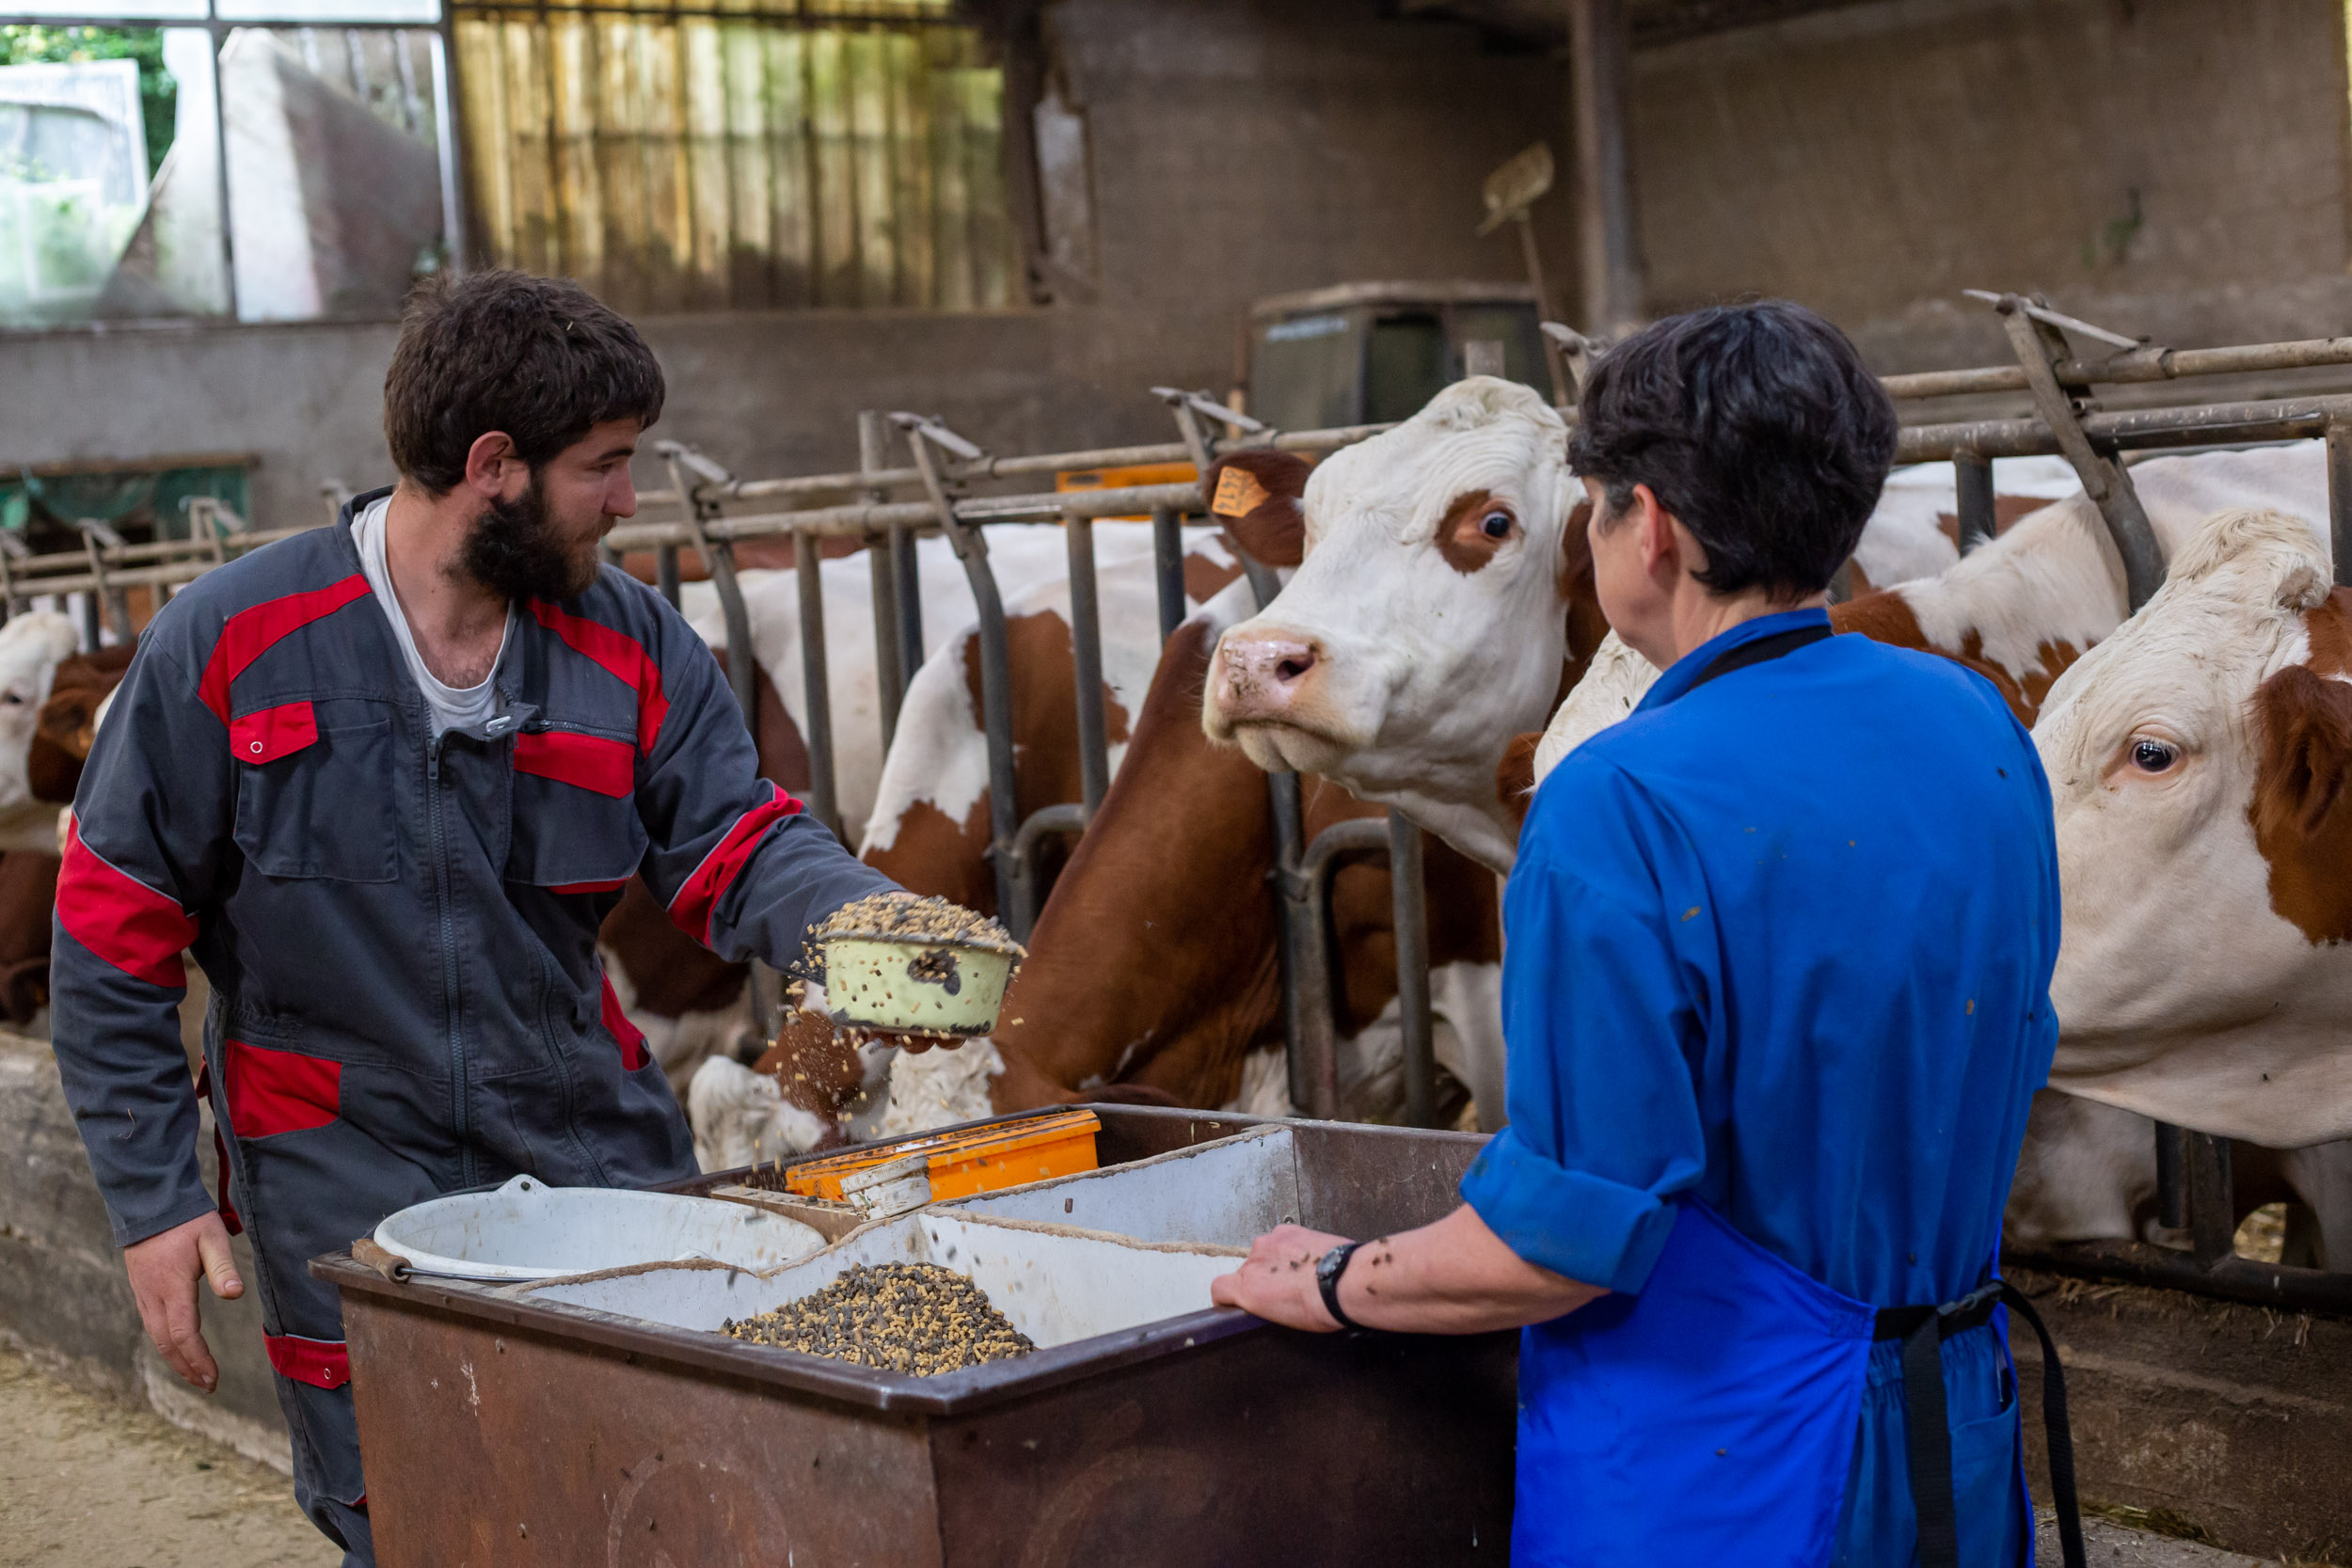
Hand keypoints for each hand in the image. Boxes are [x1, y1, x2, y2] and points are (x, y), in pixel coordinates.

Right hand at [123, 1211, 242, 1391]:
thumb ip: (223, 1267)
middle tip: (208, 1385)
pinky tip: (179, 1350)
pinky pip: (152, 1326)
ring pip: (157, 1337)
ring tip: (196, 1375)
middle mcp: (153, 1297)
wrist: (149, 1206)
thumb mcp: (212, 1237)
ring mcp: (144, 1296)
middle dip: (187, 1368)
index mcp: (172, 1288)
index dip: (198, 1359)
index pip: (184, 1334)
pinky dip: (166, 1344)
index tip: (212, 1377)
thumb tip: (235, 1295)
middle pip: (167, 1344)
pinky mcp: (142, 1292)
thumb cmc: (186, 1221)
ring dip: (176, 1360)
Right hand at [1209, 1223, 1351, 1330]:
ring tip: (1302, 1272)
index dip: (1225, 1296)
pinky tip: (1309, 1258)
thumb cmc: (1321, 1308)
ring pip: (1266, 1253)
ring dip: (1277, 1261)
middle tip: (1285, 1290)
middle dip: (1262, 1278)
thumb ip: (1265, 1304)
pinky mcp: (1289, 1230)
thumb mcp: (1285, 1321)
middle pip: (1247, 1269)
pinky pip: (1283, 1239)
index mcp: (1248, 1288)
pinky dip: (1292, 1247)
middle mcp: (1254, 1261)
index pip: (1219, 1288)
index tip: (1234, 1300)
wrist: (1345, 1282)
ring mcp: (1271, 1242)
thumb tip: (1268, 1301)